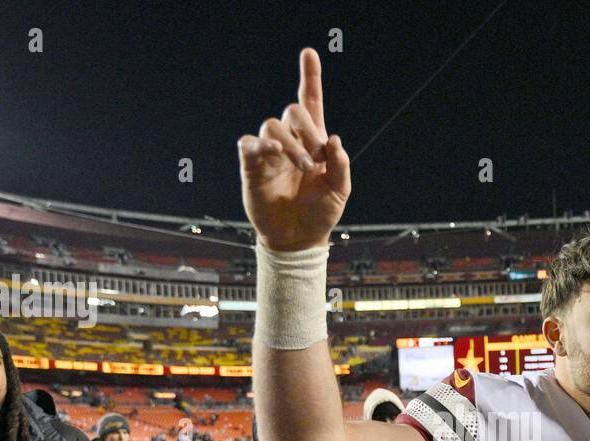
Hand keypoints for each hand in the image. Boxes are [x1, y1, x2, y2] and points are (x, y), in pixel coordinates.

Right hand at [238, 48, 350, 250]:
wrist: (299, 238)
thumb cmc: (320, 213)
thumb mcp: (340, 190)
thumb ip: (340, 164)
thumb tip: (333, 140)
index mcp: (313, 142)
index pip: (310, 102)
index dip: (310, 77)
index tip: (309, 52)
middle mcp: (290, 141)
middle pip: (292, 110)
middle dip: (307, 128)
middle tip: (317, 157)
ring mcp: (269, 152)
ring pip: (272, 126)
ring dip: (291, 143)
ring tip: (303, 167)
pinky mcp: (251, 165)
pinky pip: (249, 143)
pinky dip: (261, 145)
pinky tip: (274, 154)